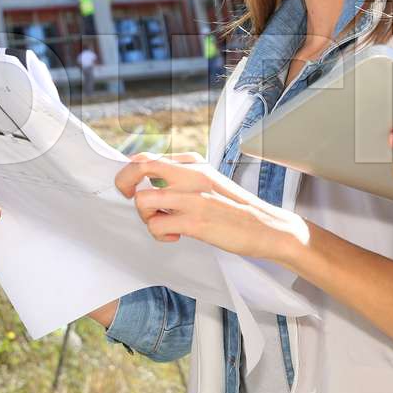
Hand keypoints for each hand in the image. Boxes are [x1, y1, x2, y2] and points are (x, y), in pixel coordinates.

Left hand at [113, 152, 309, 263]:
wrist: (268, 227)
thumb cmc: (237, 208)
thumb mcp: (209, 181)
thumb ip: (183, 178)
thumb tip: (151, 182)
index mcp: (194, 163)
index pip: (148, 157)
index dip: (130, 173)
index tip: (131, 187)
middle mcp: (191, 175)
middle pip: (139, 166)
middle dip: (124, 183)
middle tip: (127, 197)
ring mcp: (193, 198)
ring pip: (142, 200)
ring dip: (146, 217)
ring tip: (162, 223)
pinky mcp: (195, 221)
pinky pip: (157, 226)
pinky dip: (160, 235)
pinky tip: (176, 236)